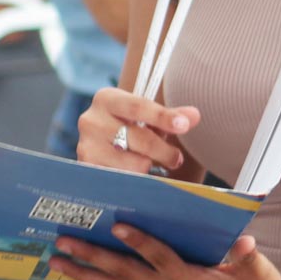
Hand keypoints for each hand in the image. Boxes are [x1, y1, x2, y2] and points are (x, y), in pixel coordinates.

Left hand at [50, 227, 280, 279]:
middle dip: (92, 258)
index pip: (163, 259)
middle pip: (126, 274)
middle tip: (63, 243)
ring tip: (57, 263)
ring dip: (85, 275)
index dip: (141, 244)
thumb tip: (245, 242)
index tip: (118, 226)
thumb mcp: (260, 273)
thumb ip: (249, 258)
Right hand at [75, 87, 199, 173]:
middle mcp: (91, 120)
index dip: (163, 117)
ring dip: (148, 167)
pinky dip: (136, 180)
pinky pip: (123, 181)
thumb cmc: (129, 127)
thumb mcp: (147, 117)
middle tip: (176, 159)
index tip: (184, 125)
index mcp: (107, 99)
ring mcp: (86, 146)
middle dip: (164, 151)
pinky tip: (137, 175)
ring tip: (148, 162)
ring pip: (133, 164)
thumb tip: (194, 115)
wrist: (101, 145)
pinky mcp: (87, 170)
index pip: (139, 107)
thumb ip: (171, 116)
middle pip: (139, 139)